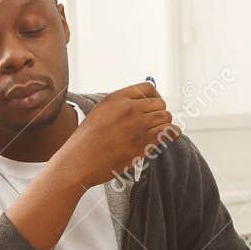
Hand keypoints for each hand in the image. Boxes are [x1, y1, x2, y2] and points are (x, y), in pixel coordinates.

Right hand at [60, 81, 176, 188]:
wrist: (78, 161)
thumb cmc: (87, 141)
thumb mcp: (100, 113)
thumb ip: (120, 107)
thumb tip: (143, 105)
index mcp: (116, 98)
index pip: (148, 88)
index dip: (154, 98)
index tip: (153, 108)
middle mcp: (128, 108)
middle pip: (159, 103)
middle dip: (159, 113)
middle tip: (154, 124)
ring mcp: (137, 125)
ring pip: (165, 117)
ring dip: (164, 125)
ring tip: (158, 133)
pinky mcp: (143, 143)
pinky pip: (168, 132)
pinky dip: (172, 134)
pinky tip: (170, 137)